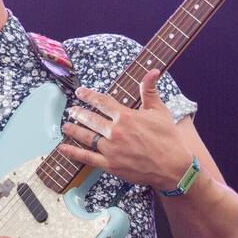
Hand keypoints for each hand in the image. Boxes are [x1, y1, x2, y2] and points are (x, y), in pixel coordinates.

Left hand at [57, 69, 191, 190]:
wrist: (173, 167)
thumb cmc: (169, 139)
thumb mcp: (160, 111)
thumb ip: (150, 90)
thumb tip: (152, 71)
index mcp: (126, 116)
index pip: (102, 102)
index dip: (89, 95)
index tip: (80, 92)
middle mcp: (115, 131)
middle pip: (90, 119)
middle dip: (79, 113)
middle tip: (71, 110)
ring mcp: (111, 149)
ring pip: (86, 137)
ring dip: (74, 130)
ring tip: (66, 126)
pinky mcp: (110, 165)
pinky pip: (87, 157)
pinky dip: (73, 152)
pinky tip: (63, 148)